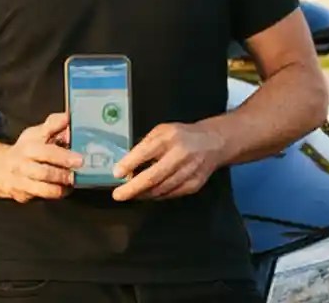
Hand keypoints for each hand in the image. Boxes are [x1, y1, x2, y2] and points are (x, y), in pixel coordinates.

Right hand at [0, 112, 83, 202]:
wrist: (0, 168)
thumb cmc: (26, 149)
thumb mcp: (36, 133)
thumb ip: (53, 125)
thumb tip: (69, 117)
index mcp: (28, 147)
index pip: (45, 151)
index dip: (63, 156)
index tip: (80, 160)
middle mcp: (22, 165)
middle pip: (44, 172)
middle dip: (63, 174)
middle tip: (78, 174)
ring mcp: (21, 183)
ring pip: (44, 189)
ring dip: (61, 187)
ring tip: (72, 182)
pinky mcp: (23, 196)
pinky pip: (42, 197)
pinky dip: (56, 194)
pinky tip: (64, 189)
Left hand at [111, 122, 226, 201]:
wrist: (212, 143)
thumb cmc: (180, 136)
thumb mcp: (161, 131)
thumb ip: (144, 145)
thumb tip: (126, 165)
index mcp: (168, 138)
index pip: (145, 152)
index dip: (128, 164)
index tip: (116, 173)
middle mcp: (180, 155)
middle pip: (153, 177)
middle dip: (133, 188)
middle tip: (118, 195)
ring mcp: (189, 171)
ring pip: (161, 189)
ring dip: (143, 194)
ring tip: (130, 194)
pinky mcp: (195, 184)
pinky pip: (171, 194)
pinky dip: (157, 196)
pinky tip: (147, 194)